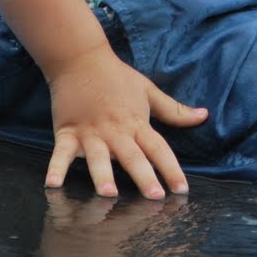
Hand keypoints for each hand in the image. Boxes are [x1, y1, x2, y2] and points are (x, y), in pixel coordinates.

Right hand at [45, 42, 207, 198]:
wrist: (80, 58)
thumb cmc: (117, 77)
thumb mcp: (149, 90)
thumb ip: (174, 109)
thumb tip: (204, 116)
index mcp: (136, 122)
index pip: (159, 148)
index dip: (172, 168)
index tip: (183, 190)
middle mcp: (115, 131)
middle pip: (132, 156)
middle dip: (144, 177)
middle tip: (155, 198)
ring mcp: (90, 133)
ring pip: (98, 157)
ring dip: (102, 175)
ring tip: (108, 194)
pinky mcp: (66, 133)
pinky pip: (61, 153)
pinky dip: (56, 168)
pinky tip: (53, 185)